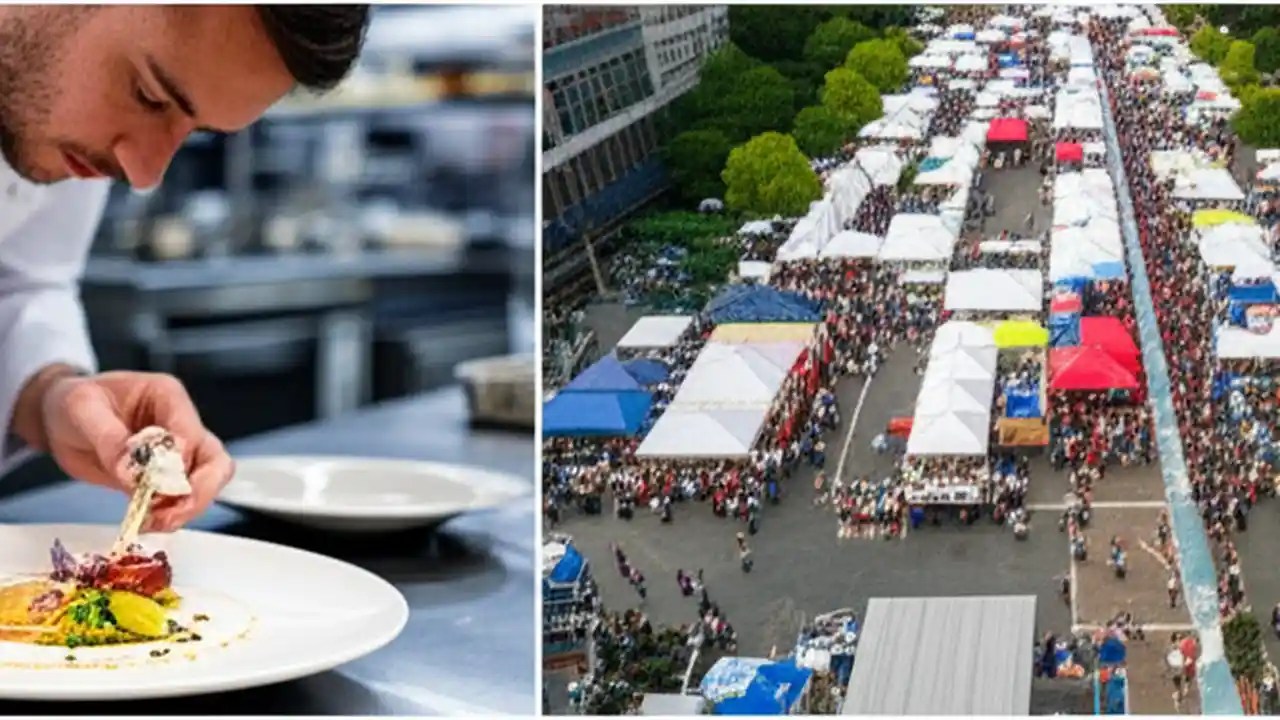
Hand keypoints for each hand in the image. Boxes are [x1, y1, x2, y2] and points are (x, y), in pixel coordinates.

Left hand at [33, 370, 232, 531]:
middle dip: (198, 492)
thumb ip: (109, 438)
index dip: (179, 461)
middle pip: (214, 461)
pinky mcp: (163, 477)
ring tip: (152, 522)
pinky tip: (146, 521)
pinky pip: (180, 498)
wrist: (58, 418)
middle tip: (168, 514)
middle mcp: (181, 424)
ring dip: (185, 508)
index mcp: (167, 397)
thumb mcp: (82, 409)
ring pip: (206, 483)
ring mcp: (176, 452)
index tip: (154, 482)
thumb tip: (131, 472)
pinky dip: (169, 514)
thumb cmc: (72, 402)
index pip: (190, 431)